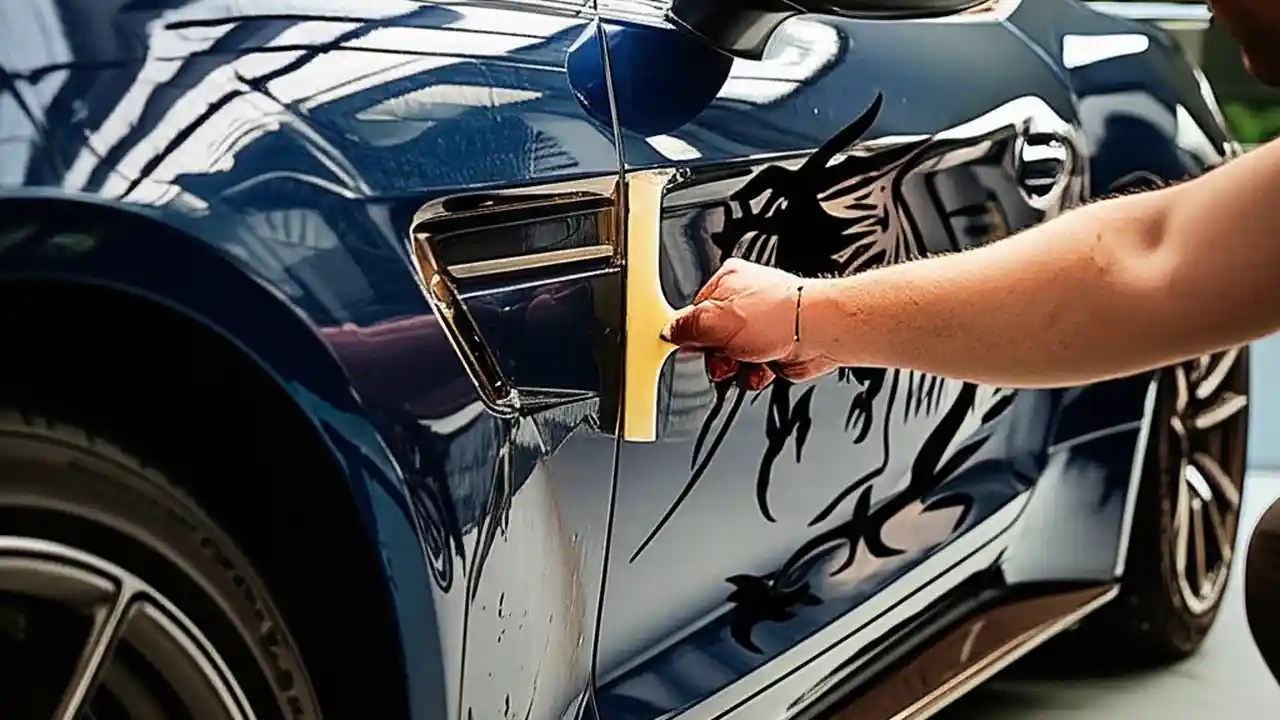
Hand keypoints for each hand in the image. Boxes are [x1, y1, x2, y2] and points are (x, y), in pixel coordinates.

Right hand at [660, 258, 839, 384]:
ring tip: (745, 361)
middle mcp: (745, 301)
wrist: (816, 332)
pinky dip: (754, 373)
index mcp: (727, 281)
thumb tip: (670, 331)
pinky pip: (751, 368)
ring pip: (731, 357)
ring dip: (735, 366)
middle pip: (711, 338)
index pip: (694, 311)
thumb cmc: (776, 315)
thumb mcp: (714, 320)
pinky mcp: (775, 347)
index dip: (690, 332)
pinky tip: (761, 367)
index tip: (687, 345)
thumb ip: (686, 327)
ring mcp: (761, 326)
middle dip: (715, 355)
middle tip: (722, 354)